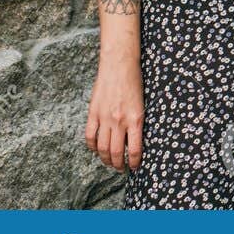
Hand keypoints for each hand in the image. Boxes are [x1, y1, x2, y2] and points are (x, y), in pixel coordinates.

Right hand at [85, 57, 143, 172]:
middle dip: (119, 165)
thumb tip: (135, 139)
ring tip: (110, 163)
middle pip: (116, 152)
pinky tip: (96, 149)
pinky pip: (90, 136)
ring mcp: (105, 118)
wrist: (119, 65)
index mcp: (136, 118)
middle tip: (121, 169)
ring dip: (106, 159)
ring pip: (102, 148)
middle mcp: (120, 121)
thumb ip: (137, 121)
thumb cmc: (135, 81)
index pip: (134, 150)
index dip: (134, 162)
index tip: (135, 167)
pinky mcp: (93, 113)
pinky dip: (92, 146)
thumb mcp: (143, 103)